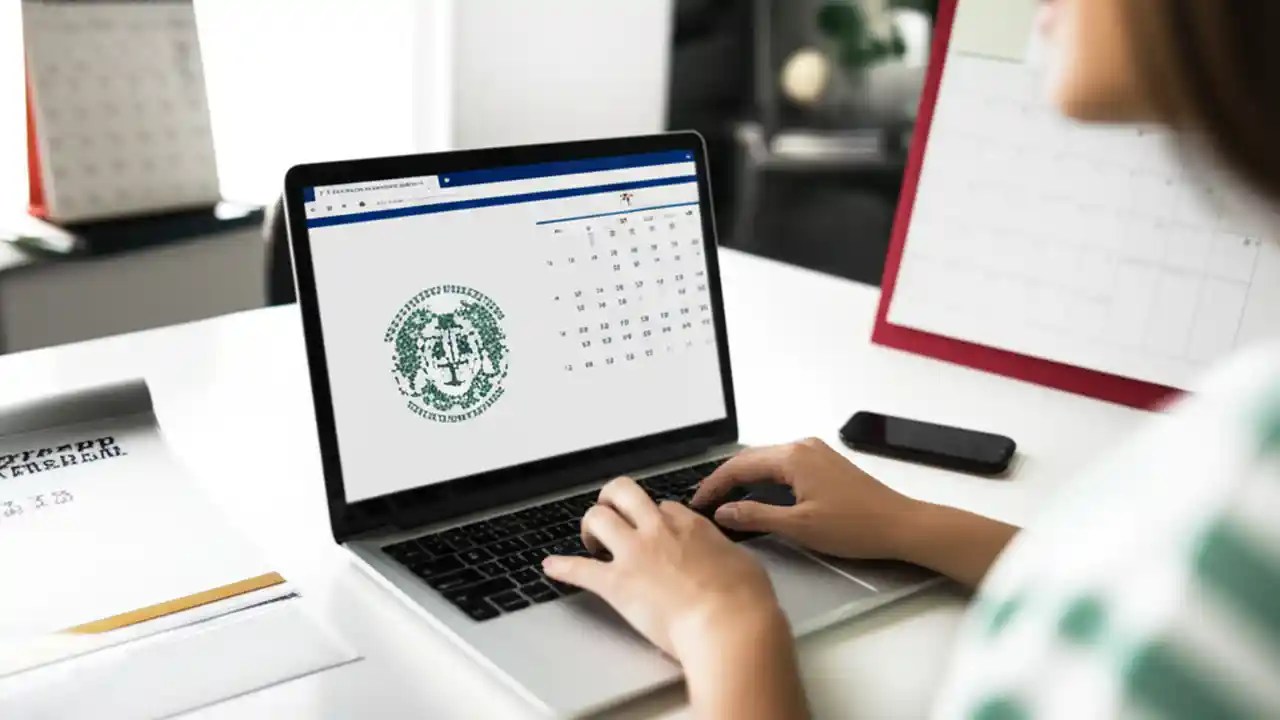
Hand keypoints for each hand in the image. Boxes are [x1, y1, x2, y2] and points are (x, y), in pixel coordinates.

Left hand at [541, 476, 783, 659]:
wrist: (729, 625)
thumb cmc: (744, 601)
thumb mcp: (743, 562)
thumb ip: (724, 553)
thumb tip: (722, 558)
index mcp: (690, 525)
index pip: (663, 506)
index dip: (655, 517)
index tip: (654, 530)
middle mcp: (659, 531)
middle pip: (624, 492)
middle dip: (612, 499)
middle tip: (610, 512)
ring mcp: (635, 554)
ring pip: (598, 518)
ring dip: (589, 527)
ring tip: (590, 541)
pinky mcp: (617, 584)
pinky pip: (579, 569)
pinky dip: (562, 568)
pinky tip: (551, 567)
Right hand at [692, 437, 918, 560]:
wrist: (901, 525)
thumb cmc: (854, 527)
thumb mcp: (799, 526)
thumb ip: (756, 516)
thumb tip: (723, 512)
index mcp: (793, 457)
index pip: (739, 466)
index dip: (714, 485)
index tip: (697, 503)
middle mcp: (802, 446)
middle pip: (751, 459)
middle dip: (725, 480)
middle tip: (705, 503)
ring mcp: (816, 453)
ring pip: (767, 462)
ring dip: (744, 479)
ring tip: (724, 501)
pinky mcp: (825, 464)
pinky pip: (784, 466)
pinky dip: (764, 480)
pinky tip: (757, 496)